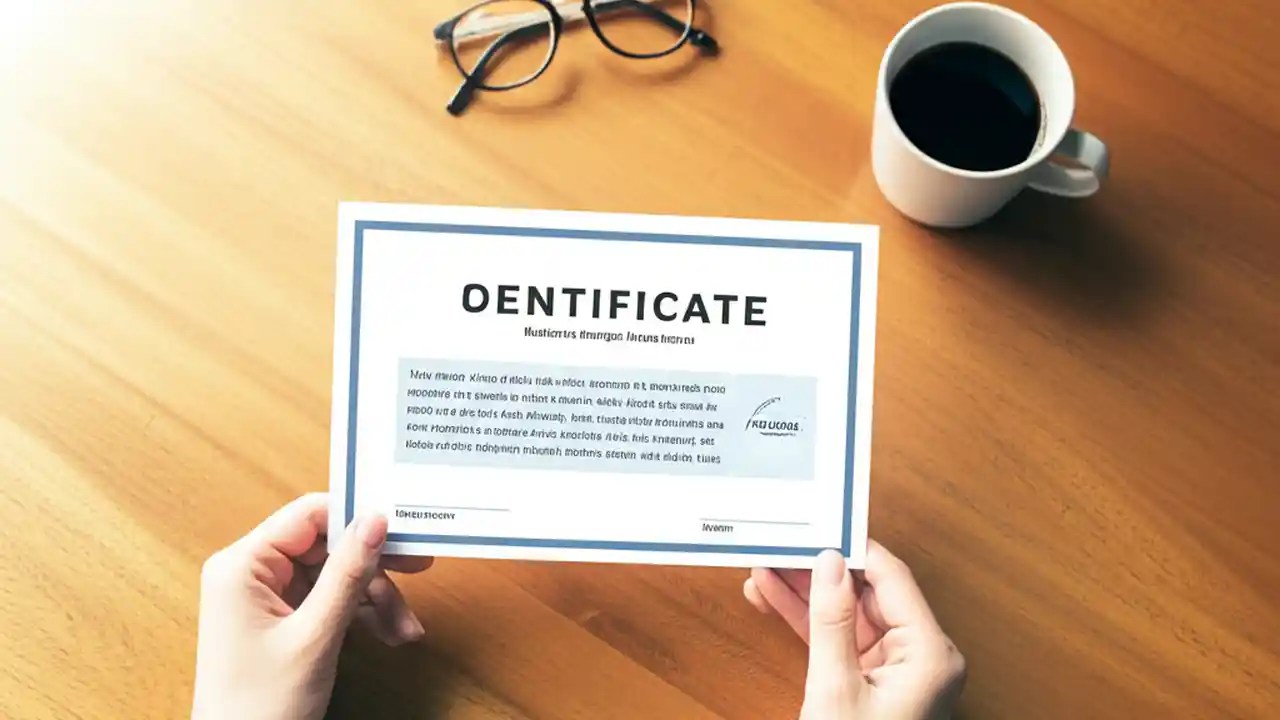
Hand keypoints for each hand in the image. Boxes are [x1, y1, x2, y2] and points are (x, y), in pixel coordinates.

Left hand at [192, 494, 432, 719]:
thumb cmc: (260, 707)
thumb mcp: (315, 635)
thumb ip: (348, 574)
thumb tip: (375, 520)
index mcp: (242, 566)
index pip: (308, 515)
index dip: (356, 517)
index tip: (401, 527)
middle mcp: (249, 573)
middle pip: (327, 546)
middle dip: (374, 569)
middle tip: (420, 569)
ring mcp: (265, 597)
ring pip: (335, 575)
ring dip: (375, 599)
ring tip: (405, 629)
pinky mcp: (280, 619)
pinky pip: (328, 600)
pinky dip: (360, 616)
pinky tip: (390, 634)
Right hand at [743, 541, 964, 719]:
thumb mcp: (836, 690)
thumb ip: (831, 622)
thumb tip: (830, 565)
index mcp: (929, 653)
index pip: (891, 578)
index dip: (853, 548)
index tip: (819, 523)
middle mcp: (921, 656)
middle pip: (867, 593)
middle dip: (819, 570)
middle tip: (781, 542)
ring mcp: (897, 670)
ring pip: (848, 615)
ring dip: (806, 594)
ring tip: (765, 566)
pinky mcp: (874, 683)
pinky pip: (840, 640)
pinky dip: (809, 623)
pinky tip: (774, 599)